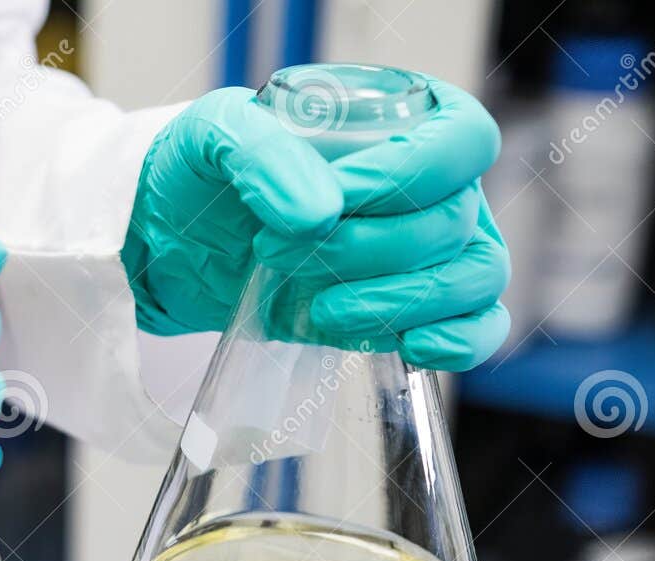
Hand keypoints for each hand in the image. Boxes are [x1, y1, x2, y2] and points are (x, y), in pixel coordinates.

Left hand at [122, 78, 508, 370]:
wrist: (176, 245)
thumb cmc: (205, 175)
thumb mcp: (213, 136)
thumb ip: (261, 154)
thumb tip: (321, 212)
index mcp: (404, 120)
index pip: (460, 141)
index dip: (409, 176)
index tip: (335, 202)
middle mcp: (433, 184)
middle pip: (453, 221)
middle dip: (366, 249)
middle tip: (277, 254)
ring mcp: (429, 250)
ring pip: (473, 276)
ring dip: (400, 301)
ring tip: (322, 309)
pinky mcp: (410, 308)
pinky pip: (478, 326)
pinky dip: (460, 341)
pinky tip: (413, 346)